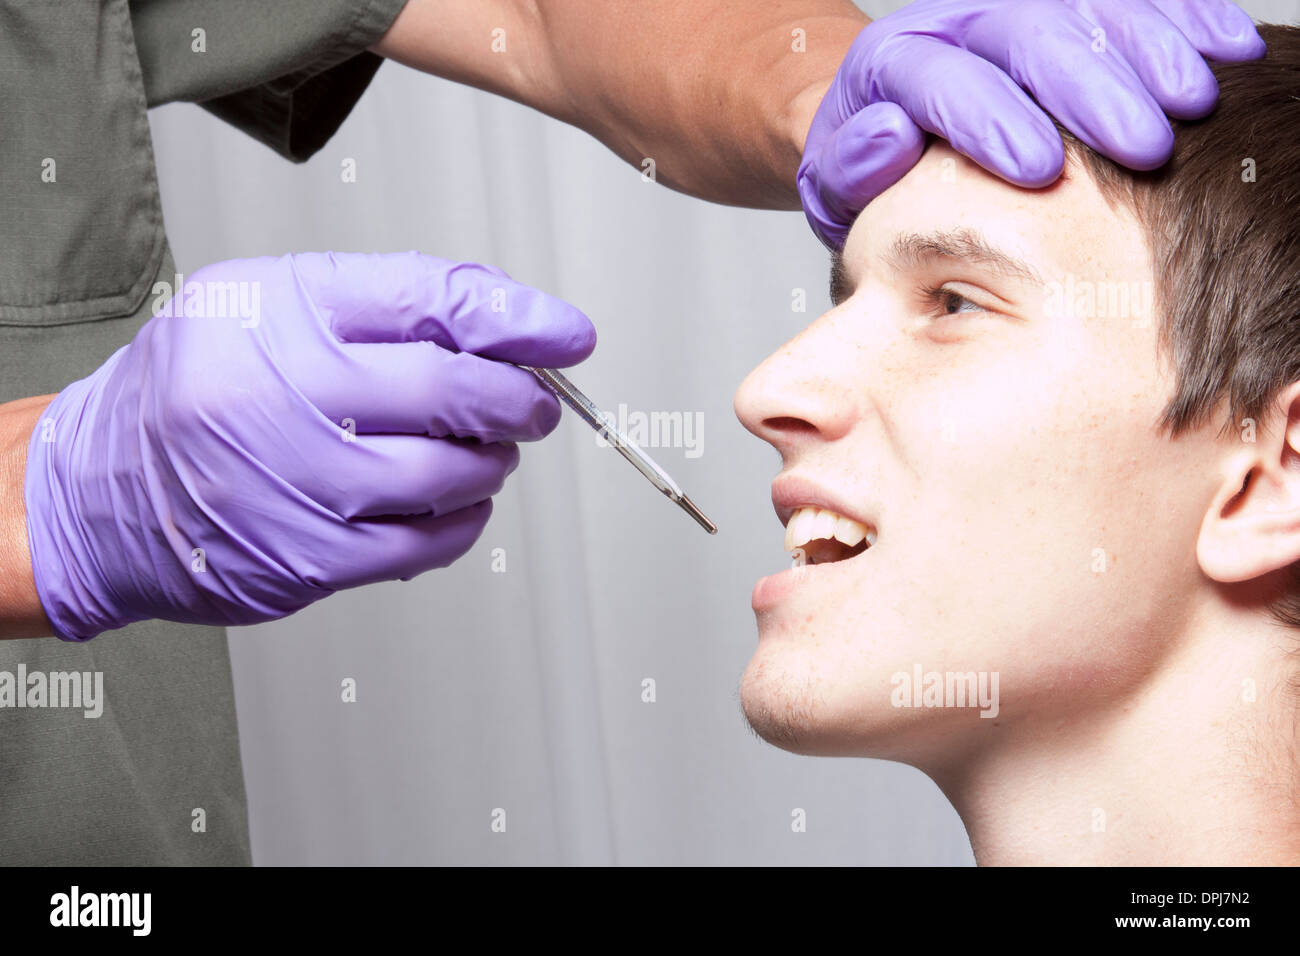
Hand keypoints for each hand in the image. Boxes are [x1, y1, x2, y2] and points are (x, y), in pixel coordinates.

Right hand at [24, 252, 595, 640]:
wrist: (101, 489)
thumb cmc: (196, 389)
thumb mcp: (267, 305)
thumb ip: (380, 305)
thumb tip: (501, 318)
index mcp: (279, 312)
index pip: (429, 299)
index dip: (517, 318)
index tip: (566, 333)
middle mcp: (284, 392)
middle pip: (452, 389)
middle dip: (518, 399)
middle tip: (533, 403)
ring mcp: (295, 482)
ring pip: (450, 472)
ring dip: (491, 461)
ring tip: (483, 450)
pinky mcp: (306, 558)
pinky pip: (425, 542)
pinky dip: (463, 519)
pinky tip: (458, 500)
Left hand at [798, 0, 1265, 248]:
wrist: (882, 126)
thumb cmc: (863, 170)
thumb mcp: (837, 182)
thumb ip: (855, 165)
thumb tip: (891, 134)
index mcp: (894, 62)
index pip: (940, 80)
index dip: (990, 120)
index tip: (1038, 169)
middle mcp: (957, 20)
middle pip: (1026, 36)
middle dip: (1090, 89)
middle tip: (1144, 146)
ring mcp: (1014, 8)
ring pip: (1086, 8)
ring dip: (1148, 49)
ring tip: (1196, 99)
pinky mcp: (1065, 11)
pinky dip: (1182, 18)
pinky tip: (1227, 47)